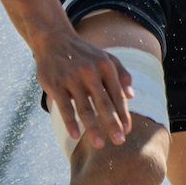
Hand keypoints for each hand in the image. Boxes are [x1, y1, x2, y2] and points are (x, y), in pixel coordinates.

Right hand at [35, 29, 134, 148]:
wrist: (54, 40)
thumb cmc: (84, 53)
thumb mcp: (106, 58)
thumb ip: (121, 75)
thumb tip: (131, 95)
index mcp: (106, 67)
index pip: (117, 95)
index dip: (123, 114)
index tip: (128, 130)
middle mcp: (90, 73)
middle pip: (104, 104)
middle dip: (112, 124)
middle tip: (119, 141)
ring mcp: (72, 79)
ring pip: (85, 108)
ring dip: (93, 128)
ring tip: (100, 144)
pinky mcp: (55, 85)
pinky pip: (64, 107)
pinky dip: (70, 122)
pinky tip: (76, 135)